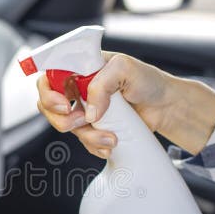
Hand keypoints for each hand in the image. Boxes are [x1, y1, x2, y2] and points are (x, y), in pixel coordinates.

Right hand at [37, 51, 214, 155]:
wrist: (166, 107)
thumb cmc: (148, 80)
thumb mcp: (125, 68)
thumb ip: (102, 84)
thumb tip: (90, 111)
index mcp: (80, 68)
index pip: (48, 77)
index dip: (48, 93)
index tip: (64, 105)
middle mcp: (78, 88)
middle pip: (48, 106)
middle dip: (63, 119)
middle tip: (83, 121)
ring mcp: (85, 110)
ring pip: (67, 128)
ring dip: (88, 136)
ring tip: (110, 135)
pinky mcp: (94, 128)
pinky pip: (83, 141)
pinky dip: (96, 146)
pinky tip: (112, 142)